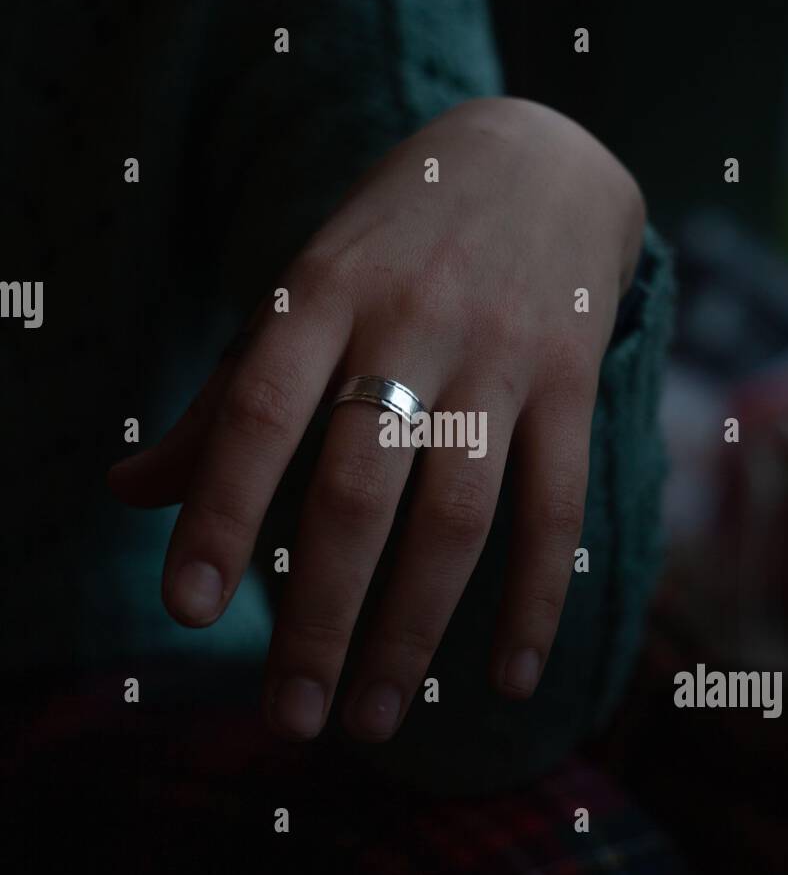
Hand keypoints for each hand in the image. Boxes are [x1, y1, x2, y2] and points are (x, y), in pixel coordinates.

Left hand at [109, 96, 644, 741]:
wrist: (539, 155)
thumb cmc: (393, 243)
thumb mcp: (301, 293)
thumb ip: (225, 398)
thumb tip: (125, 493)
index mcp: (319, 295)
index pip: (255, 416)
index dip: (217, 515)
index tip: (187, 613)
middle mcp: (411, 322)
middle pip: (357, 490)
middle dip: (317, 615)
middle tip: (289, 716)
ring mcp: (502, 353)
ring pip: (456, 515)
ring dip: (412, 630)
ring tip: (370, 719)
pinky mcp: (574, 380)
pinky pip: (557, 506)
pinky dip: (534, 600)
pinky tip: (508, 679)